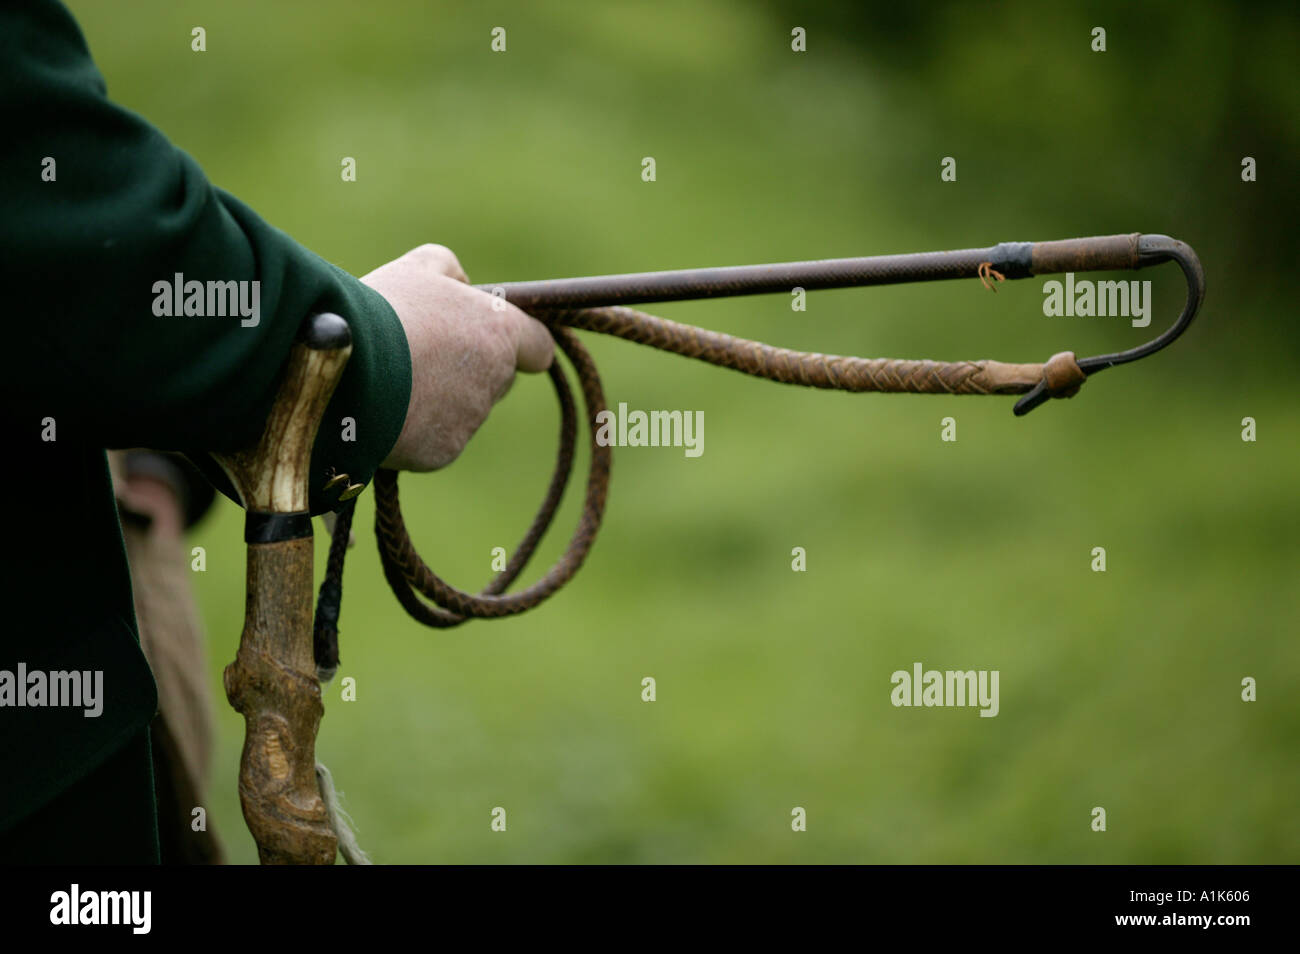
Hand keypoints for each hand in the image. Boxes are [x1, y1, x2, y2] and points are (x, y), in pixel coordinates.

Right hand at [362, 244, 552, 470]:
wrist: (344, 368)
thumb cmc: (383, 312)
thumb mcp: (415, 270)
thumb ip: (447, 268)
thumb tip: (461, 284)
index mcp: (499, 332)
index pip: (538, 346)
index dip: (522, 344)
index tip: (498, 343)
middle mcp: (496, 379)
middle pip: (497, 379)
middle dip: (469, 370)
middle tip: (423, 356)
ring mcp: (471, 419)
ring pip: (463, 410)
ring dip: (438, 398)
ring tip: (392, 380)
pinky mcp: (444, 451)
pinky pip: (435, 438)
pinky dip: (415, 428)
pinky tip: (385, 408)